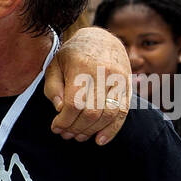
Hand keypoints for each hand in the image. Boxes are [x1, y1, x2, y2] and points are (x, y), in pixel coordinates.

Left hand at [44, 27, 131, 144]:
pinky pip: (122, 112)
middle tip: (65, 134)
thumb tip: (59, 110)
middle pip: (91, 112)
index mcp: (82, 67)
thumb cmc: (72, 55)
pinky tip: (100, 140)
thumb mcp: (55, 66)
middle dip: (76, 128)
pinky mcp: (127, 87)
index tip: (56, 127)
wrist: (101, 39)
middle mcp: (103, 73)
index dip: (64, 120)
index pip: (74, 102)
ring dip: (91, 131)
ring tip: (78, 136)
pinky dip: (112, 130)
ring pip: (107, 115)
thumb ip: (53, 88)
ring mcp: (118, 80)